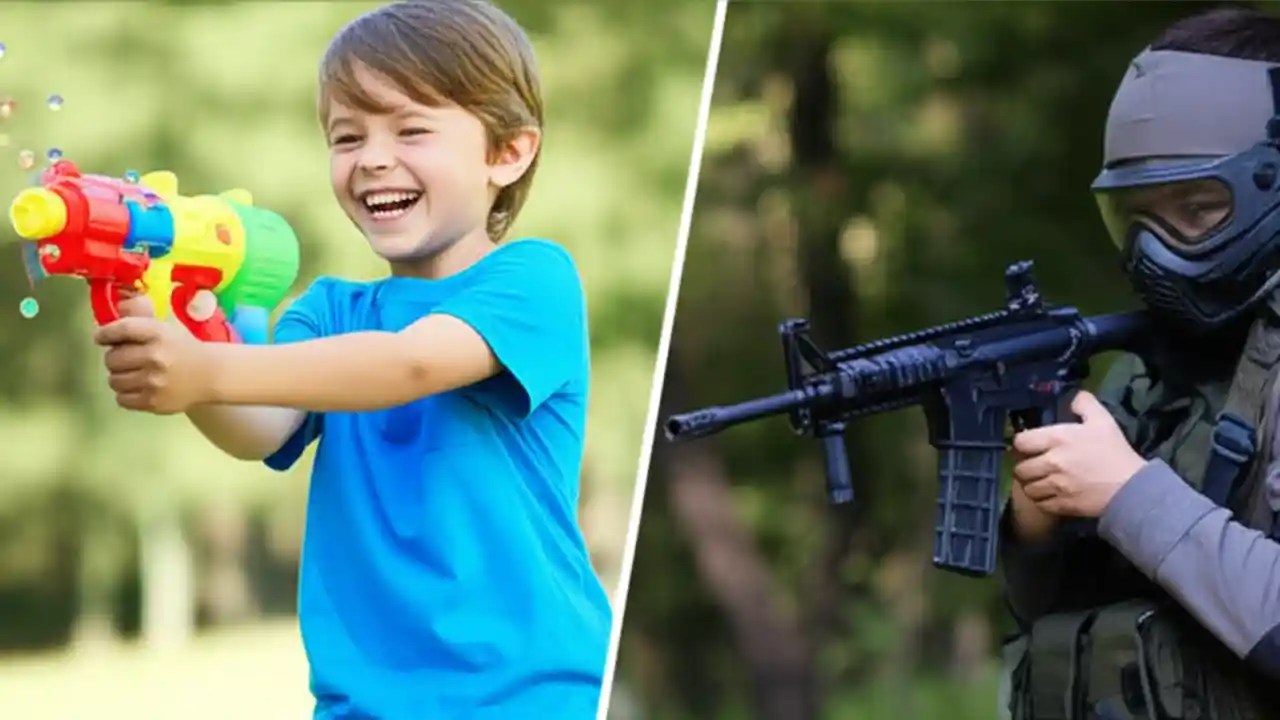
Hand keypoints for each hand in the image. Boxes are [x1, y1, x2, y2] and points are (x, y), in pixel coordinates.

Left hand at [92, 294, 218, 413]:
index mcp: (159, 334)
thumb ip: (139, 318)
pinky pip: (121, 399)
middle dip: (115, 359)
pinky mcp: (153, 402)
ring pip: (114, 380)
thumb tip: (114, 310)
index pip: (122, 329)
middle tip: (125, 359)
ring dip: (120, 377)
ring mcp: (153, 382)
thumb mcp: (165, 328)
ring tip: (134, 375)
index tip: (100, 338)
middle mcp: (155, 357)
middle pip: (112, 358)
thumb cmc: (183, 349)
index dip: (105, 333)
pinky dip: (126, 394)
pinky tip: (139, 388)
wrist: (211, 376)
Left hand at [1010, 390, 1147, 517]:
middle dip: (1025, 467)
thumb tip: (1074, 398)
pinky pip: (1040, 504)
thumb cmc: (1114, 452)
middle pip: (1020, 469)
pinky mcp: (1062, 505)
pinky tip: (1050, 495)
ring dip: (1032, 485)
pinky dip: (1042, 500)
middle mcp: (1051, 462)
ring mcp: (1055, 486)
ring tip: (1040, 482)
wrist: (1131, 487)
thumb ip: (1085, 405)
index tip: (1030, 446)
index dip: (1023, 444)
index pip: (1021, 442)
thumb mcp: (1103, 421)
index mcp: (1057, 439)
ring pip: (1027, 488)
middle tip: (1034, 466)